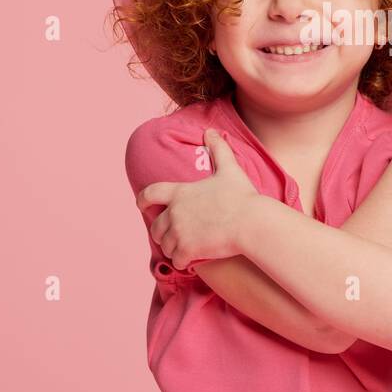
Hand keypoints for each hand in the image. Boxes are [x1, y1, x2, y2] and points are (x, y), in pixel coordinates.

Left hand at [137, 128, 260, 270]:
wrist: (250, 223)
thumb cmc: (242, 197)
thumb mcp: (230, 169)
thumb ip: (218, 149)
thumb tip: (211, 131)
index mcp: (180, 192)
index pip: (150, 193)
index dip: (142, 199)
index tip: (140, 204)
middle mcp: (174, 212)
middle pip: (156, 226)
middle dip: (162, 231)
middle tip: (174, 235)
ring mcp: (179, 233)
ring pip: (165, 245)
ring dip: (173, 247)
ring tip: (185, 248)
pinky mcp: (186, 250)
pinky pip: (176, 260)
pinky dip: (182, 261)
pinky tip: (191, 260)